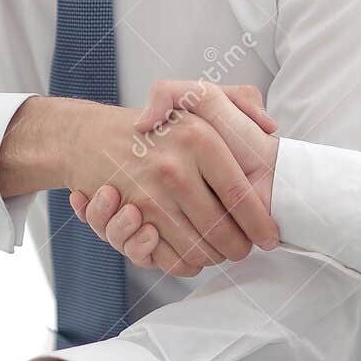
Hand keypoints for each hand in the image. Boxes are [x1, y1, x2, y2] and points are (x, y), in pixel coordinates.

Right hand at [69, 80, 281, 272]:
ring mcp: (149, 195)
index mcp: (199, 137)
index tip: (270, 237)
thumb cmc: (153, 124)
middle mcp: (174, 167)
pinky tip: (191, 252)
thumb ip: (240, 99)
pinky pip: (169, 259)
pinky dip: (184, 263)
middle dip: (238, 248)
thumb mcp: (196, 97)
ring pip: (198, 249)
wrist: (89, 137)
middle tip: (242, 249)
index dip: (260, 224)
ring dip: (212, 257)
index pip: (241, 195)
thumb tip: (270, 127)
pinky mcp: (130, 218)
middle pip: (222, 231)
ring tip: (217, 250)